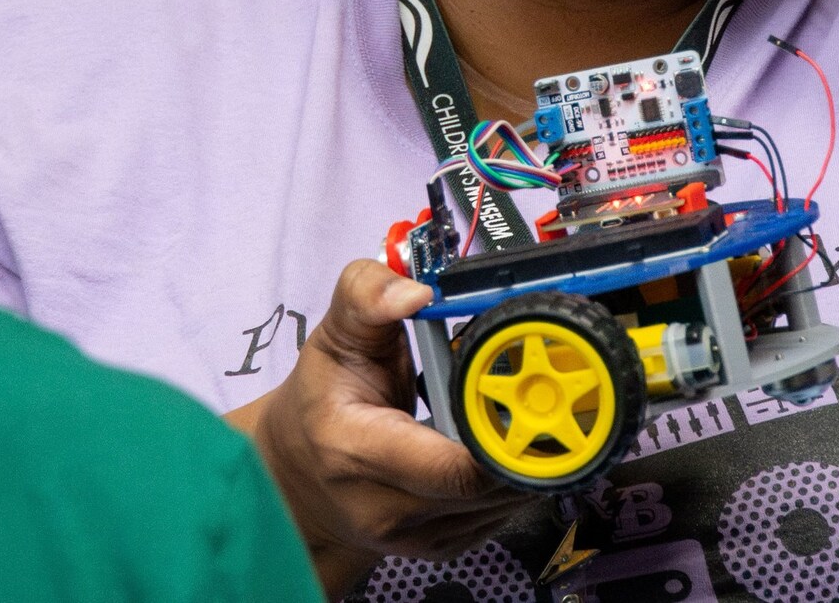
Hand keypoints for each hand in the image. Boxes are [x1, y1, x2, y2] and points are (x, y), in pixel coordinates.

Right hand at [226, 260, 527, 594]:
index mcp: (355, 449)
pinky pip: (496, 519)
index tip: (529, 398)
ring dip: (523, 465)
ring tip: (520, 419)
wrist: (298, 471)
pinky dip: (508, 484)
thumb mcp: (336, 335)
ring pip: (501, 507)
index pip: (454, 468)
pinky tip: (498, 449)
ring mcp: (409, 537)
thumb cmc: (323, 400)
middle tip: (541, 399)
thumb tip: (413, 290)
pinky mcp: (434, 549)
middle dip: (525, 445)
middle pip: (488, 489)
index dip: (502, 439)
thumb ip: (366, 297)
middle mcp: (381, 505)